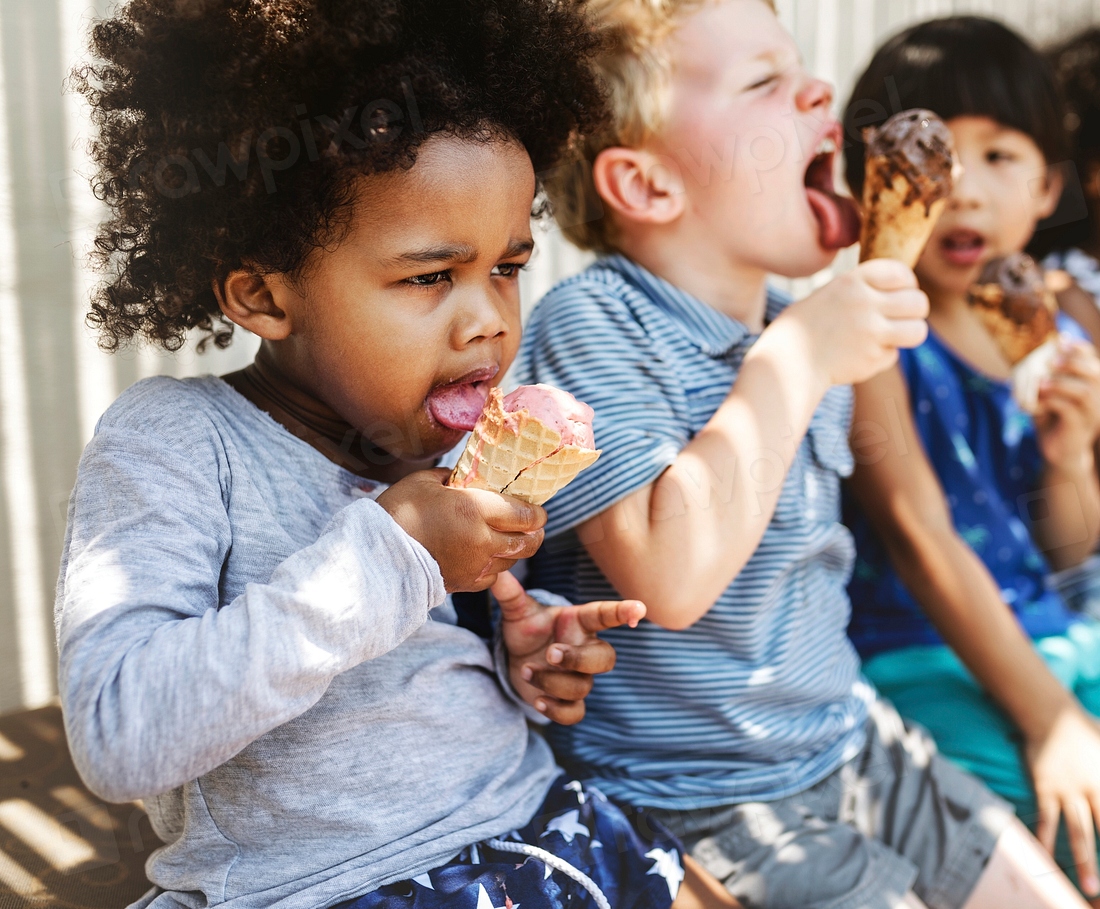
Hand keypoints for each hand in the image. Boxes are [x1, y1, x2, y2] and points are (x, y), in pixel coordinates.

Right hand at [377, 468, 545, 591]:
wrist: (377, 556)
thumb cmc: (398, 512)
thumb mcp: (425, 481)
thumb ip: (452, 478)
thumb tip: (464, 477)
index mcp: (476, 510)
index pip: (525, 515)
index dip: (538, 512)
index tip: (538, 508)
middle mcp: (483, 541)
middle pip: (528, 542)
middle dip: (536, 533)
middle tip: (534, 525)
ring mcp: (476, 566)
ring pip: (513, 560)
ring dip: (516, 549)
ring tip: (510, 537)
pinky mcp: (465, 583)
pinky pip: (493, 576)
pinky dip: (496, 566)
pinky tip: (486, 555)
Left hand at [493, 570, 644, 724]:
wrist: (516, 660)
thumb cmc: (527, 630)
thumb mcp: (518, 611)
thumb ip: (509, 593)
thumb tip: (495, 573)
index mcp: (579, 623)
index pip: (605, 615)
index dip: (622, 612)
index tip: (639, 609)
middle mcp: (585, 650)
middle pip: (605, 659)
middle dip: (579, 659)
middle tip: (550, 654)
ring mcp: (580, 678)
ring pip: (582, 687)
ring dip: (552, 682)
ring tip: (526, 670)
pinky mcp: (568, 702)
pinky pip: (576, 713)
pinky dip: (557, 711)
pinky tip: (538, 700)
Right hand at [779, 258, 928, 387]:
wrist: (786, 362)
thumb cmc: (804, 328)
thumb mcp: (829, 295)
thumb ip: (861, 291)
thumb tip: (903, 292)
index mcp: (851, 282)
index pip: (900, 273)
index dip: (907, 283)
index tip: (901, 291)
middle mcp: (865, 304)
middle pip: (918, 302)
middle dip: (915, 311)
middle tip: (903, 317)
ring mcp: (870, 333)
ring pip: (917, 331)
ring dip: (909, 334)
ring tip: (893, 337)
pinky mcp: (871, 359)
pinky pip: (892, 355)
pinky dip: (881, 357)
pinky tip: (859, 356)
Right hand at [1025, 705, 1099, 896]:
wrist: (1049, 715)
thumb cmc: (1083, 728)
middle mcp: (1093, 791)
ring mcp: (1067, 792)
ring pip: (1079, 834)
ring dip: (1085, 863)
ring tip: (1090, 889)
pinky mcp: (1045, 789)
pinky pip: (1046, 820)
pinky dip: (1045, 841)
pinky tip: (1046, 860)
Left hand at [1035, 340, 1099, 472]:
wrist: (1056, 451)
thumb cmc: (1051, 419)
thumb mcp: (1047, 395)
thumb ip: (1045, 377)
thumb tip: (1036, 354)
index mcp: (1091, 386)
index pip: (1094, 361)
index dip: (1080, 349)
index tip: (1061, 340)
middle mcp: (1097, 398)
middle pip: (1095, 374)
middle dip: (1073, 363)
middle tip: (1051, 361)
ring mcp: (1091, 414)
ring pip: (1085, 392)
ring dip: (1061, 384)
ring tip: (1041, 383)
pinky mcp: (1080, 428)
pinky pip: (1071, 411)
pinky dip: (1054, 402)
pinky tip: (1040, 401)